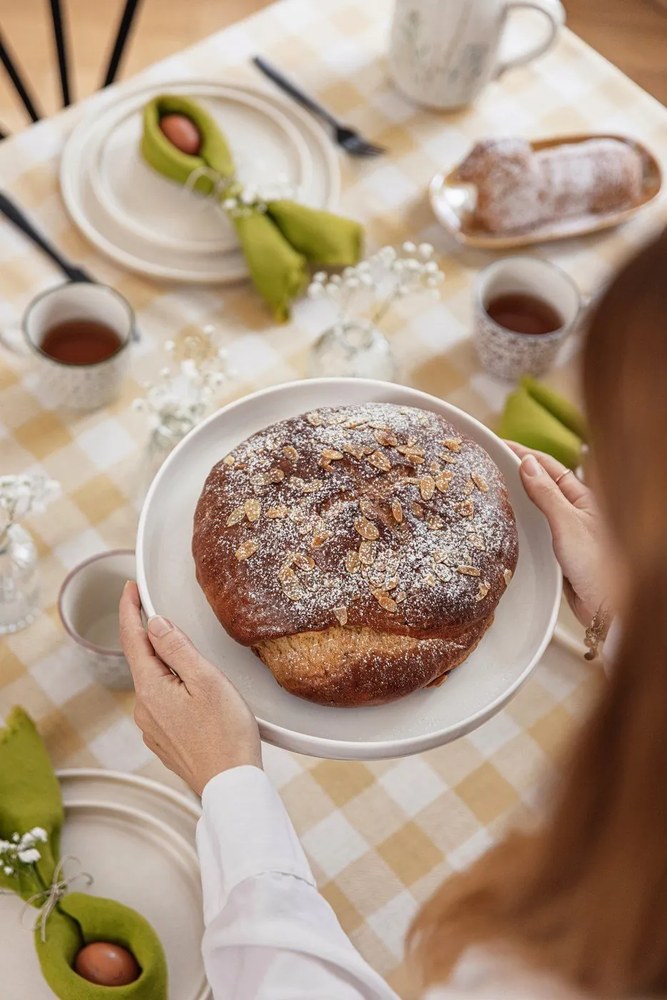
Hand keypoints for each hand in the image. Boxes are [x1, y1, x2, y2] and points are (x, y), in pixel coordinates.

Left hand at [119, 582, 261, 794]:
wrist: (231, 786)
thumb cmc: (226, 734)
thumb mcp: (206, 680)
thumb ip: (178, 649)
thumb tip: (155, 624)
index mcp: (151, 688)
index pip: (133, 639)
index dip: (129, 610)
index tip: (128, 588)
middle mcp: (144, 709)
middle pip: (144, 660)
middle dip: (152, 636)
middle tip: (164, 612)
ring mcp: (153, 727)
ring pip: (156, 683)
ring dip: (167, 665)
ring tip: (191, 657)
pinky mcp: (165, 741)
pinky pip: (164, 703)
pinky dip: (175, 688)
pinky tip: (196, 692)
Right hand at [507, 444, 608, 626]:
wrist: (606, 607)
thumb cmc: (598, 565)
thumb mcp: (568, 524)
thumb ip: (547, 495)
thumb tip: (527, 464)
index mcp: (582, 497)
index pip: (548, 466)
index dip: (523, 453)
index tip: (499, 444)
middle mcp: (574, 511)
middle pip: (540, 483)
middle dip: (517, 472)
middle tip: (489, 464)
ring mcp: (565, 531)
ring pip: (536, 508)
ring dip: (516, 497)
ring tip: (491, 488)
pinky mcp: (557, 552)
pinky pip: (535, 530)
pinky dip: (519, 523)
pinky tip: (504, 522)